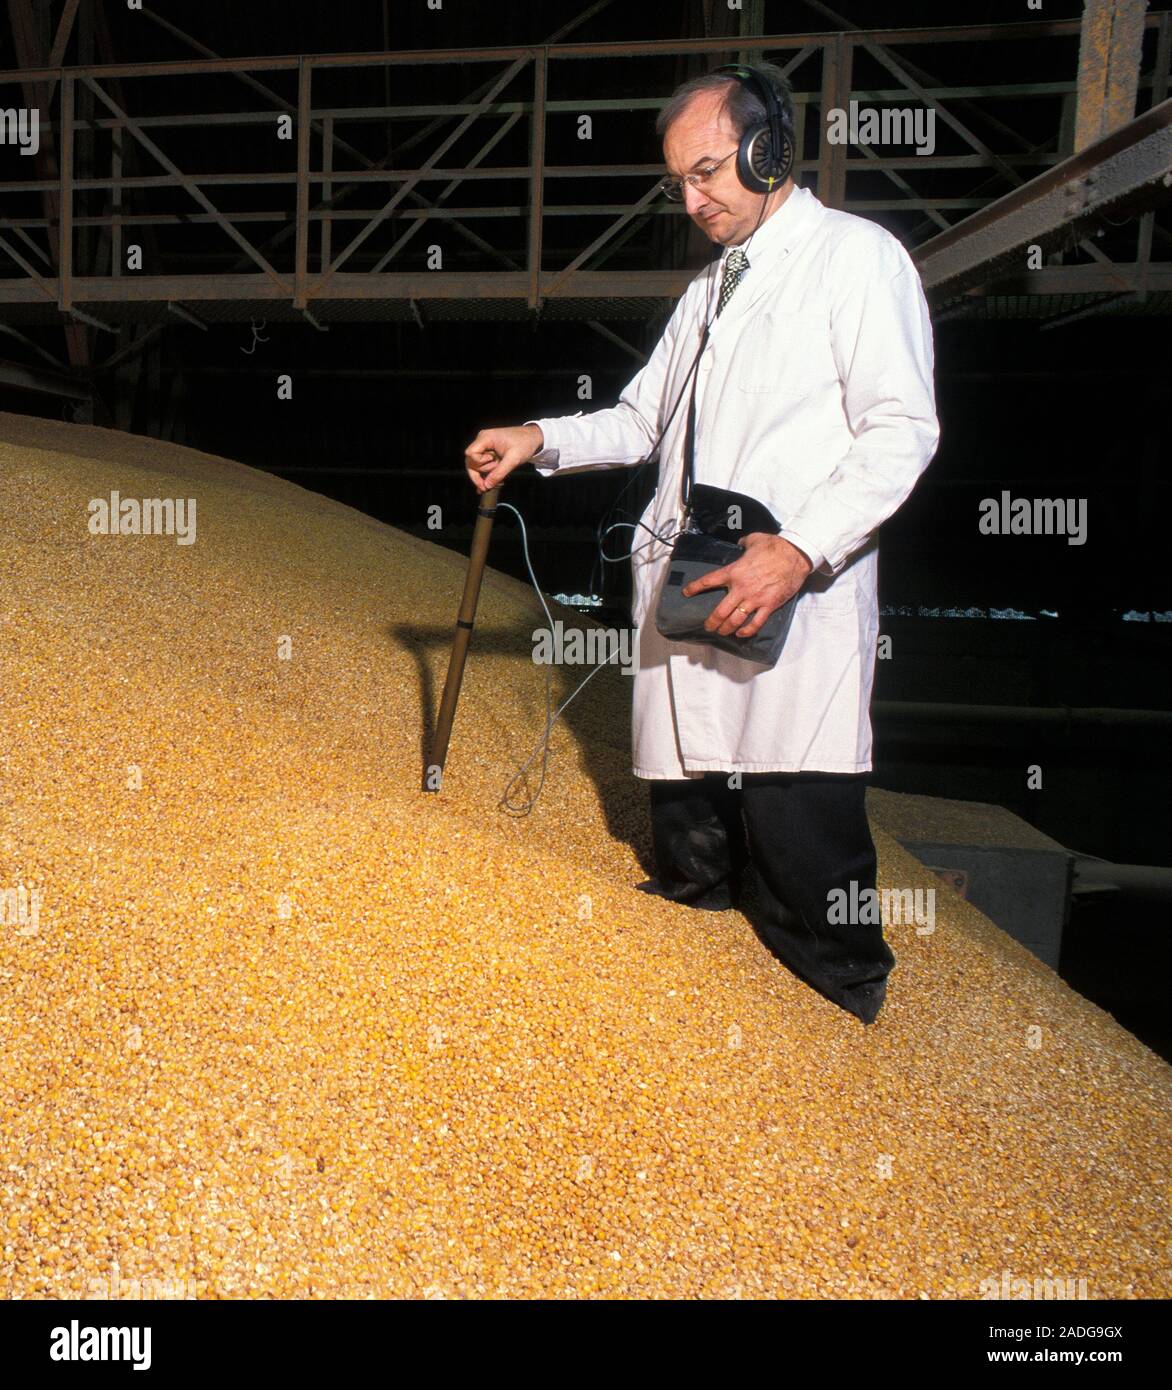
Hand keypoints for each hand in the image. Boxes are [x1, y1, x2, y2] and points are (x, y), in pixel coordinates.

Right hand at [464, 424, 543, 493]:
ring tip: (502, 467)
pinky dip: (487, 473)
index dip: (479, 464)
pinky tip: (490, 482)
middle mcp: (482, 440)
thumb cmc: (524, 444)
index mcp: (486, 438)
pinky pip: (482, 464)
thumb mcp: (513, 460)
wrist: (533, 438)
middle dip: (483, 472)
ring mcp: (484, 445)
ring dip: (488, 471)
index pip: (470, 454)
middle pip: (471, 461)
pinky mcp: (488, 450)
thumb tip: (486, 486)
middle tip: (498, 472)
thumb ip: (499, 473)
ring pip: (476, 465)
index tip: (494, 465)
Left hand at [681, 532, 812, 638]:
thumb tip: (740, 543)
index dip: (695, 588)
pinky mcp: (769, 605)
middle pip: (720, 611)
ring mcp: (755, 599)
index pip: (709, 581)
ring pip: (735, 621)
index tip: (687, 593)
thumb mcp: (754, 539)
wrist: (795, 554)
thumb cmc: (774, 546)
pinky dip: (747, 631)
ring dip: (726, 629)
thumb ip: (743, 543)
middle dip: (711, 622)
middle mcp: (741, 588)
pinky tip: (741, 634)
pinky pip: (755, 623)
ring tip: (722, 632)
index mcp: (734, 571)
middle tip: (708, 627)